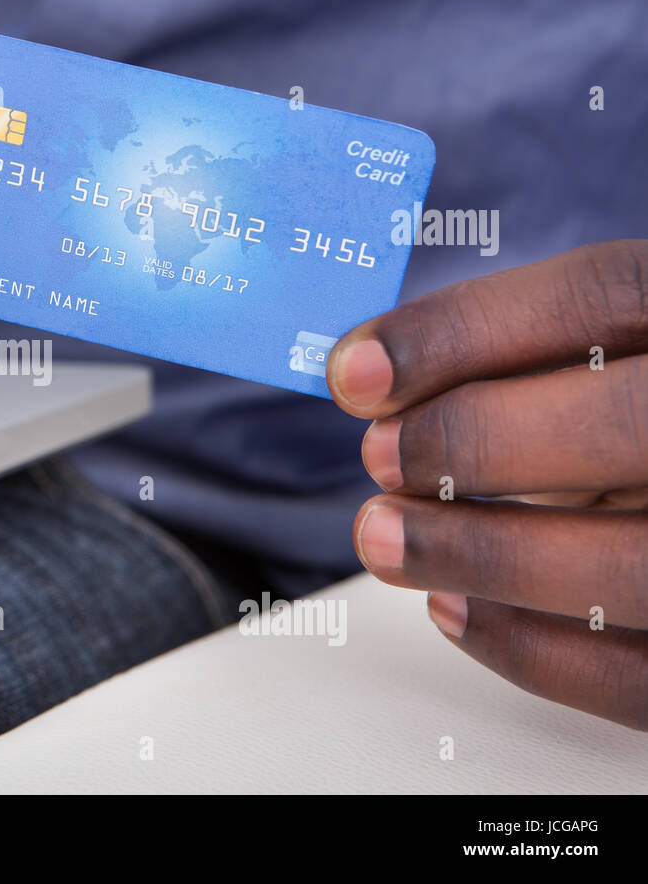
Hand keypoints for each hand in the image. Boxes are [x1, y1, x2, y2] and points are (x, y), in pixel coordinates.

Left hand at [327, 239, 647, 729]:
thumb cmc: (620, 416)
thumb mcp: (590, 360)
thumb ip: (506, 357)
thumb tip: (368, 382)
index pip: (599, 296)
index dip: (461, 331)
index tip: (352, 371)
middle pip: (630, 423)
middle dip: (476, 441)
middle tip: (378, 455)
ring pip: (633, 566)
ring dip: (480, 553)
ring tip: (382, 536)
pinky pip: (636, 675)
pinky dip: (528, 648)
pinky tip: (448, 605)